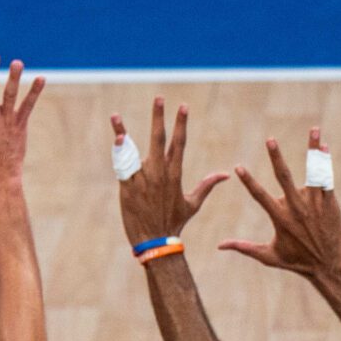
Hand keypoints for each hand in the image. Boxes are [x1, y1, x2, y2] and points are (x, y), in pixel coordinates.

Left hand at [112, 98, 228, 247]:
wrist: (155, 241)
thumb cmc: (175, 222)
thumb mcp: (193, 203)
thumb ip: (207, 185)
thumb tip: (226, 175)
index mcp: (175, 174)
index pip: (179, 143)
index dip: (181, 124)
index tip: (183, 106)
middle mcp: (159, 173)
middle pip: (158, 139)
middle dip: (159, 117)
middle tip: (159, 98)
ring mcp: (142, 179)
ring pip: (132, 151)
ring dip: (123, 132)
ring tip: (115, 116)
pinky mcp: (128, 187)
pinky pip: (122, 165)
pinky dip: (119, 151)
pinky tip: (116, 137)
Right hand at [221, 128, 340, 277]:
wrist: (329, 266)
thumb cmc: (298, 262)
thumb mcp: (269, 257)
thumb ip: (244, 247)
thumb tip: (219, 246)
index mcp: (279, 218)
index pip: (259, 196)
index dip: (248, 181)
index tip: (238, 166)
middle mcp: (296, 208)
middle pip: (284, 177)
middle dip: (276, 157)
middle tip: (270, 139)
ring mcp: (314, 203)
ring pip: (311, 171)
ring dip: (312, 149)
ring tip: (314, 129)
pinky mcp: (329, 202)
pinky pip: (326, 178)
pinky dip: (324, 162)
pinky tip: (324, 146)